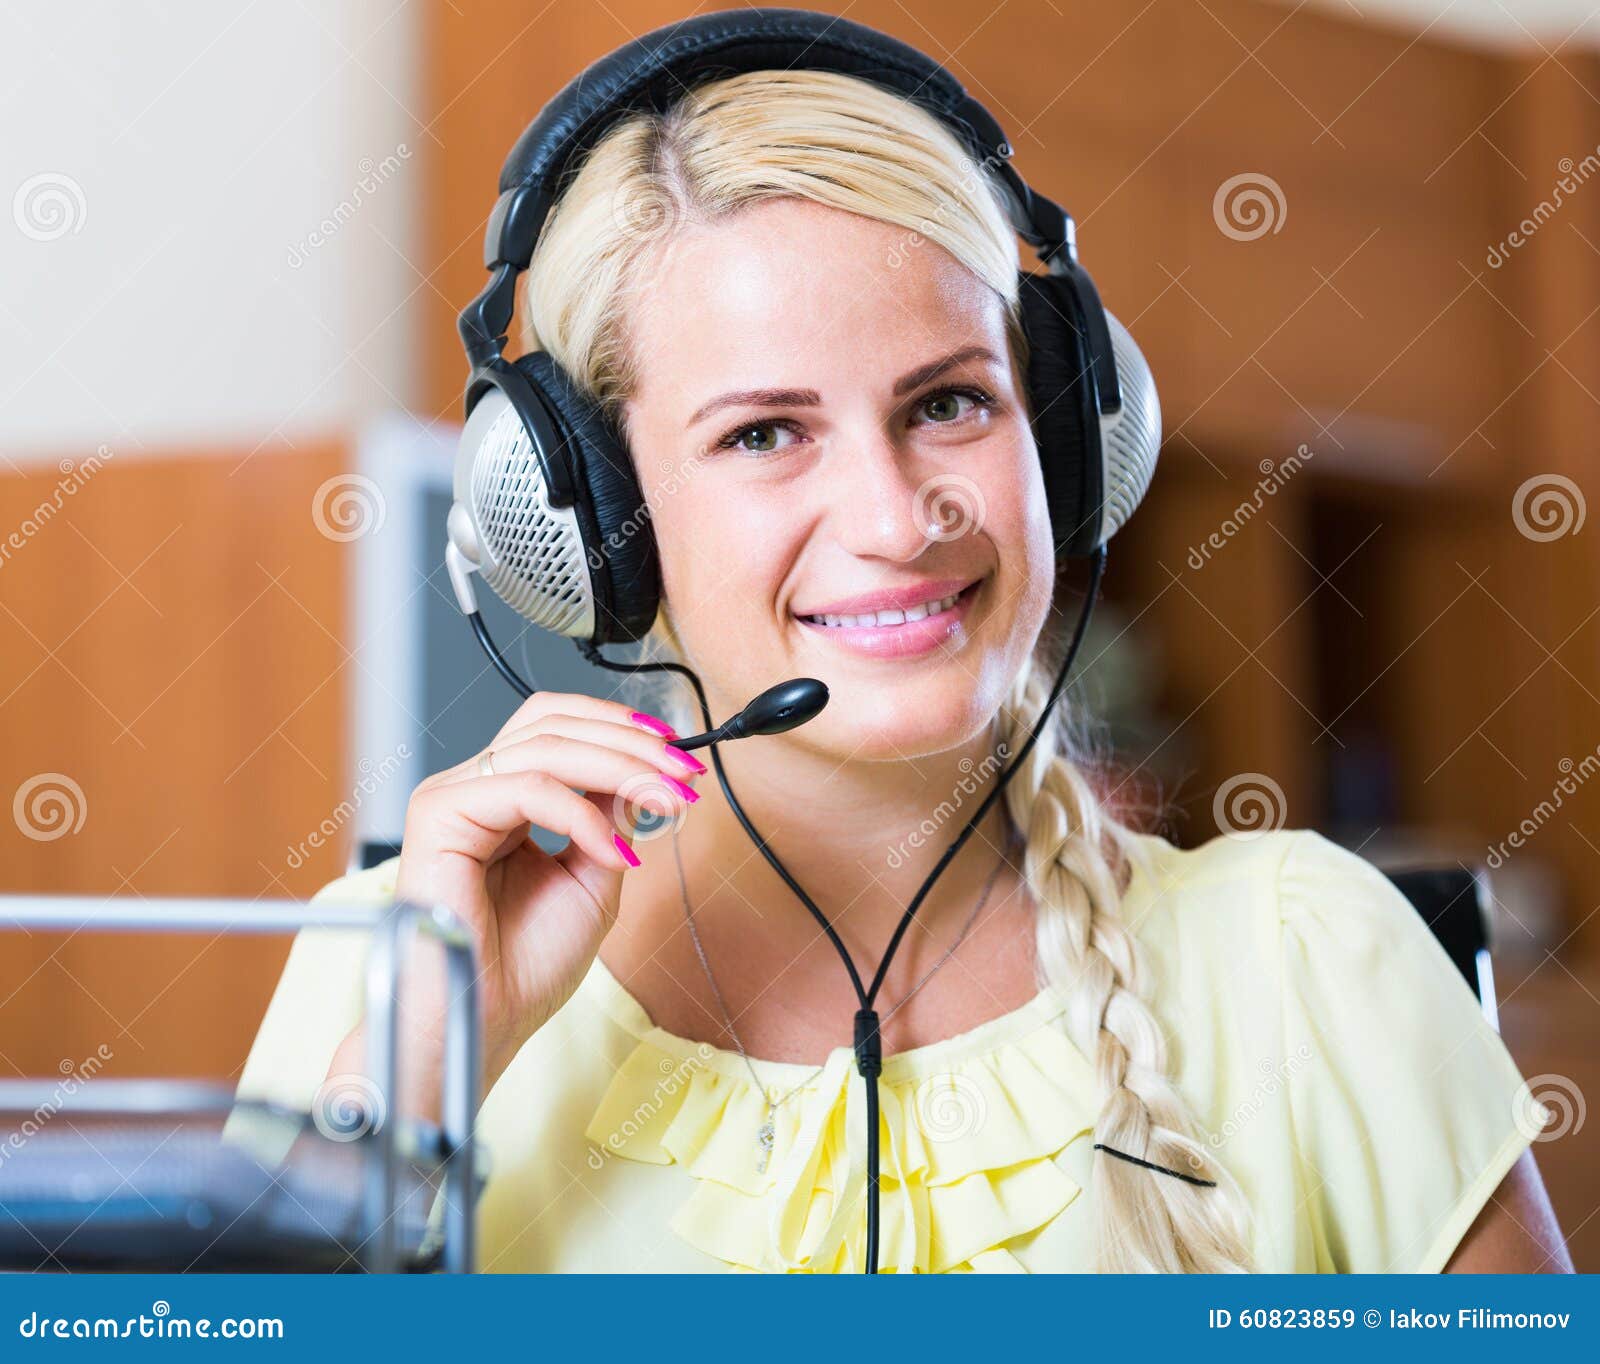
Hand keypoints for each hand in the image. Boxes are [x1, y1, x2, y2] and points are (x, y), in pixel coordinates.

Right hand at [391, 691, 702, 1094]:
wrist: (486, 1021)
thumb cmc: (528, 964)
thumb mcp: (594, 876)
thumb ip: (612, 818)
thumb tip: (644, 769)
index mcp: (502, 797)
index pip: (557, 728)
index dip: (618, 729)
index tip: (678, 754)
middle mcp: (474, 788)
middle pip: (553, 724)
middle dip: (630, 744)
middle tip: (685, 774)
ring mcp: (452, 797)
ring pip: (546, 747)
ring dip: (621, 768)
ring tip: (667, 801)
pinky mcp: (439, 815)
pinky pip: (527, 789)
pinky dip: (582, 816)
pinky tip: (615, 854)